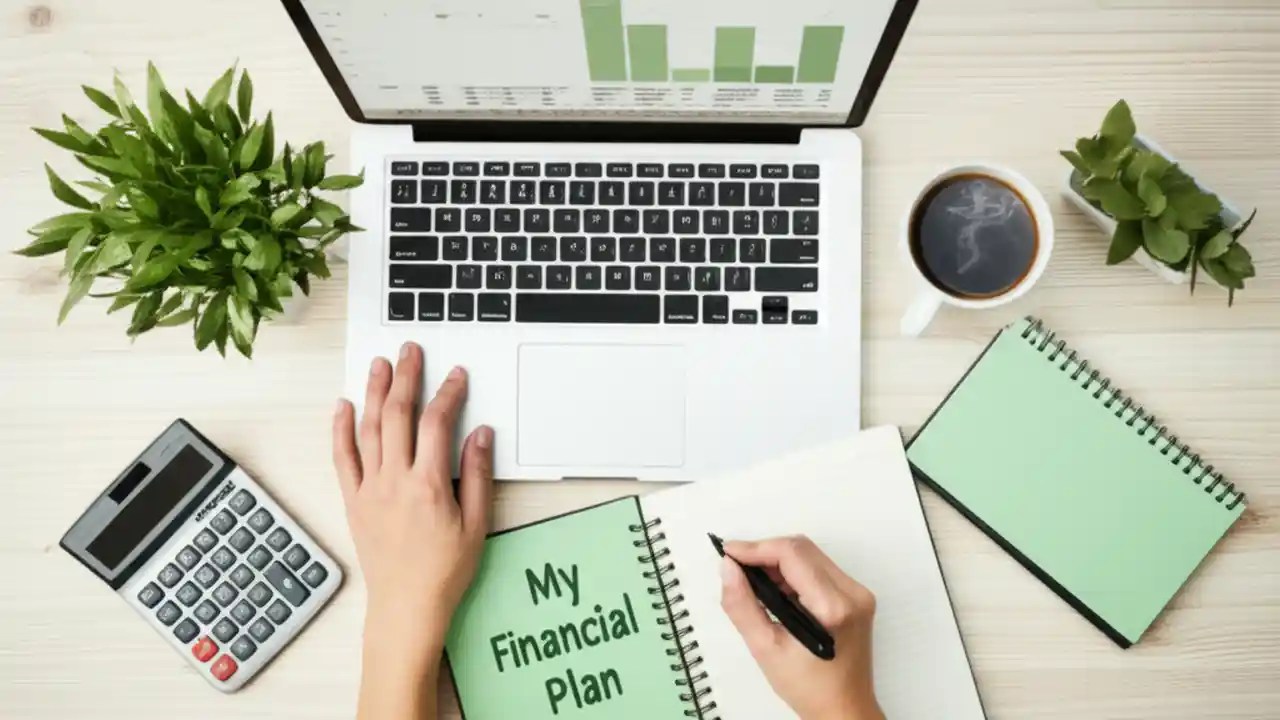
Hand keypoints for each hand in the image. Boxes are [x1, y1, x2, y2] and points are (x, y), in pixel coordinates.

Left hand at [333, 342, 493, 718]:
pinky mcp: (353, 501)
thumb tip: (480, 434)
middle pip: (397, 415)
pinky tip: (343, 407)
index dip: (448, 393)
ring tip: (379, 365)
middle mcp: (394, 481)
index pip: (437, 424)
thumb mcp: (476, 524)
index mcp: (428, 485)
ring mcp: (369, 489)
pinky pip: (342, 458)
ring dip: (373, 392)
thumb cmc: (445, 571)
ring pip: (368, 429)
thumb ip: (476, 475)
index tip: (456, 375)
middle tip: (411, 351)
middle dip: (405, 378)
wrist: (406, 606)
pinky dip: (340, 430)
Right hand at [720, 536, 882, 719]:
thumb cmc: (811, 689)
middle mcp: (852, 595)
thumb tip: (729, 570)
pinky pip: (819, 569)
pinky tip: (776, 592)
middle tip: (738, 567)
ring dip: (778, 562)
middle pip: (802, 549)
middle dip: (765, 552)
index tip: (730, 553)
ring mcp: (857, 594)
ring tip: (754, 583)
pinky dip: (793, 573)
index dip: (756, 548)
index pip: (791, 554)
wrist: (843, 710)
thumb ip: (742, 604)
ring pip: (810, 556)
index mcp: (832, 608)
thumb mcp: (765, 648)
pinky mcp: (855, 597)